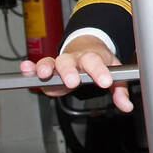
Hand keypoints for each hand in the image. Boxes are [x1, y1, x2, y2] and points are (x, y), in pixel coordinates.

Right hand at [19, 37, 134, 112]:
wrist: (87, 47)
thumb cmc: (100, 61)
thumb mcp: (114, 72)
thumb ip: (119, 90)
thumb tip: (126, 106)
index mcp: (92, 58)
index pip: (96, 62)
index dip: (100, 71)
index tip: (105, 81)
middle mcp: (74, 59)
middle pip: (69, 62)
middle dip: (70, 72)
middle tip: (73, 82)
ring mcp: (59, 63)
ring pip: (51, 63)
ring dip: (46, 68)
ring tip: (44, 75)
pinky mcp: (47, 69)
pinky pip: (36, 66)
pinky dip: (30, 68)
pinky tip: (25, 69)